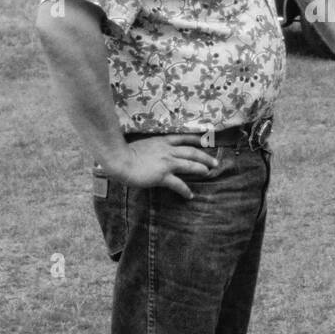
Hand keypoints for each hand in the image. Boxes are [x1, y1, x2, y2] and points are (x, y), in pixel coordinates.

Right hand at [102, 134, 219, 199]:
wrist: (119, 159)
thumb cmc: (125, 152)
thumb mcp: (142, 143)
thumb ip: (151, 146)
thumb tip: (153, 151)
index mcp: (162, 142)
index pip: (184, 139)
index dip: (196, 140)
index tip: (205, 142)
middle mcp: (167, 150)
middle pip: (192, 152)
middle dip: (205, 156)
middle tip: (215, 162)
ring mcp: (166, 163)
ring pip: (190, 165)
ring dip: (201, 169)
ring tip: (208, 173)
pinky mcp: (162, 176)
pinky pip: (178, 184)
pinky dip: (185, 190)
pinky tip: (190, 195)